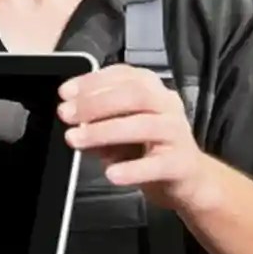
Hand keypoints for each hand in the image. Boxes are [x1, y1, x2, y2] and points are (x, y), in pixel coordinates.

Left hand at [57, 64, 216, 211]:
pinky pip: (157, 165)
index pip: (123, 75)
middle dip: (94, 103)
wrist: (188, 178)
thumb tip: (75, 122)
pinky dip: (132, 169)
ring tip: (74, 139)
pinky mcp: (181, 164)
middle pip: (134, 95)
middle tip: (65, 114)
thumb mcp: (119, 128)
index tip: (65, 92)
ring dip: (103, 131)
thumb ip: (97, 122)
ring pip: (143, 125)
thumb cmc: (148, 145)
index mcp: (151, 88)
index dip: (92, 81)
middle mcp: (167, 104)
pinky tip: (111, 173)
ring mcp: (177, 133)